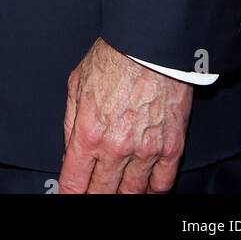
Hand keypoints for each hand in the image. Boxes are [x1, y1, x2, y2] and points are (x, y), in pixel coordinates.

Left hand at [59, 37, 192, 192]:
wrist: (150, 43)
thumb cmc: (114, 57)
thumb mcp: (76, 85)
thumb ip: (71, 123)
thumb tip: (69, 153)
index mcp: (89, 132)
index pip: (74, 181)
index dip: (70, 194)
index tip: (69, 196)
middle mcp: (116, 147)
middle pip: (102, 193)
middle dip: (93, 196)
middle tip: (91, 193)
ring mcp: (146, 150)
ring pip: (132, 192)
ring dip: (121, 194)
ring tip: (116, 189)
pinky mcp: (171, 147)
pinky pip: (162, 183)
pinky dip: (152, 189)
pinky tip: (144, 186)